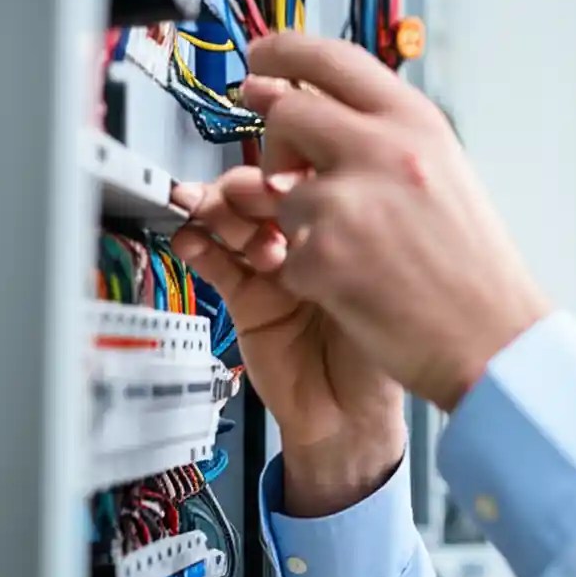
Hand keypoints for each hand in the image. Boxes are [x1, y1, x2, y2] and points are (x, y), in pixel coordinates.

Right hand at [171, 169, 404, 517]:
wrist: (352, 415)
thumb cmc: (382, 351)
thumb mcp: (372, 282)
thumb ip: (341, 237)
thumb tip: (318, 186)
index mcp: (344, 226)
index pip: (307, 178)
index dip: (289, 165)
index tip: (284, 161)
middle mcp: (306, 240)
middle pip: (264, 192)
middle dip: (251, 186)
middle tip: (254, 193)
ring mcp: (272, 266)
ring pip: (234, 221)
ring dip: (220, 210)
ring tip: (215, 212)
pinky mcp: (244, 297)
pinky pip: (215, 263)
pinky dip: (199, 247)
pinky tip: (193, 240)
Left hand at [241, 32, 551, 410]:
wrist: (492, 340)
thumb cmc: (473, 269)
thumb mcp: (443, 174)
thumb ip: (384, 138)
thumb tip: (319, 112)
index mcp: (415, 124)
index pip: (333, 59)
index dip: (285, 51)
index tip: (262, 55)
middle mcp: (382, 150)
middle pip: (286, 112)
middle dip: (274, 141)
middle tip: (280, 165)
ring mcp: (348, 201)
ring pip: (279, 192)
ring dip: (300, 223)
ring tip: (357, 252)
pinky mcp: (323, 255)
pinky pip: (285, 252)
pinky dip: (307, 273)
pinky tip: (354, 286)